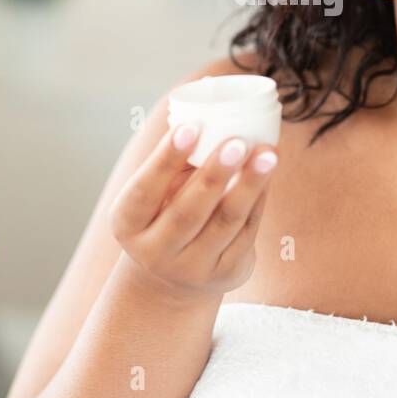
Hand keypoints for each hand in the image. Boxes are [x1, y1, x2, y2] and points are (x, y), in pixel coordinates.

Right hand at [109, 123, 277, 303]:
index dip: (165, 159)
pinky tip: (268, 173)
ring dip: (250, 184)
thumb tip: (213, 118)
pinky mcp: (227, 274)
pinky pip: (248, 231)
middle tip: (237, 141)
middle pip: (187, 212)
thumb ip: (176, 164)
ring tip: (267, 153)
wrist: (172, 279)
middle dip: (214, 175)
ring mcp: (192, 268)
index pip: (144, 190)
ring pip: (226, 222)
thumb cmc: (165, 214)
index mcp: (128, 224)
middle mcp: (154, 252)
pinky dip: (259, 198)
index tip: (188, 126)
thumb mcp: (157, 194)